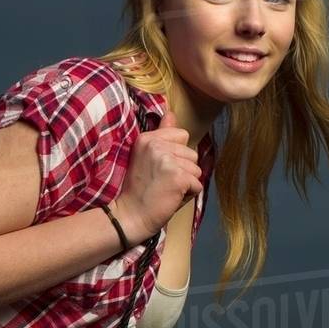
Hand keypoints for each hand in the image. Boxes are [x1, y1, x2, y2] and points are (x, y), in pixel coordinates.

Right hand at [111, 104, 202, 237]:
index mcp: (147, 137)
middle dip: (183, 171)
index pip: (182, 135)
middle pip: (192, 154)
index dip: (176, 155)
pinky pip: (197, 184)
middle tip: (162, 182)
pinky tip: (171, 197)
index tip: (158, 168)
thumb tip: (171, 112)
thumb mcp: (147, 156)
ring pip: (197, 169)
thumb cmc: (140, 189)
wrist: (130, 215)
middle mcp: (156, 144)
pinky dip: (188, 194)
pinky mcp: (178, 177)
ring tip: (166, 189)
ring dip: (186, 183)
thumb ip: (161, 133)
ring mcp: (167, 160)